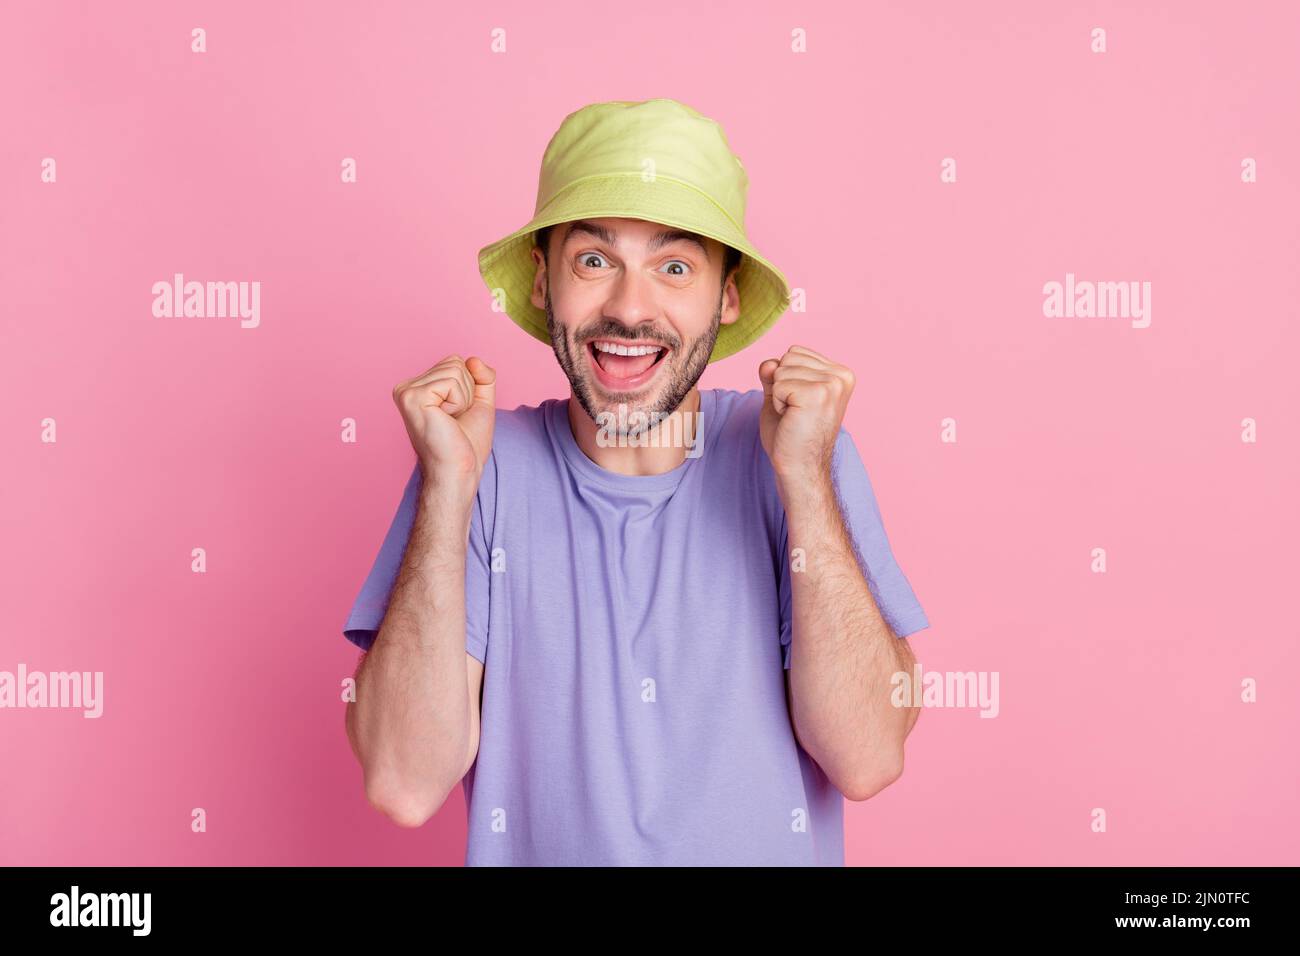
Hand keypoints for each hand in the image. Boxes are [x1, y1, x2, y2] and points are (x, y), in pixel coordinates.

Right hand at [393, 355, 495, 497]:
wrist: (459, 471)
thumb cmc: (467, 443)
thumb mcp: (480, 402)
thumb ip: (482, 376)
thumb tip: (473, 358)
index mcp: (418, 388)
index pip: (455, 362)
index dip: (469, 388)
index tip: (457, 415)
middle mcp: (406, 387)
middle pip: (455, 363)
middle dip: (467, 392)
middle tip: (454, 420)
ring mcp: (406, 391)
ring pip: (455, 370)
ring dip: (463, 399)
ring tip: (450, 421)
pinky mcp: (411, 397)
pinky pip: (452, 381)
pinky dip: (458, 402)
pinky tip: (446, 420)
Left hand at [758, 346, 854, 481]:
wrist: (799, 467)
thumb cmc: (791, 437)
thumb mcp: (781, 396)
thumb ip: (774, 375)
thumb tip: (768, 362)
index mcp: (840, 374)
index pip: (795, 352)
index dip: (786, 379)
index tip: (799, 404)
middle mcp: (841, 376)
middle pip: (788, 357)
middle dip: (782, 385)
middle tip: (795, 413)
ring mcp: (832, 384)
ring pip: (781, 369)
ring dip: (779, 396)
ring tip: (794, 416)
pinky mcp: (818, 393)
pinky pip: (778, 384)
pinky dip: (777, 403)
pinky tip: (792, 419)